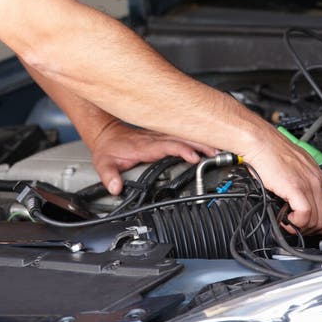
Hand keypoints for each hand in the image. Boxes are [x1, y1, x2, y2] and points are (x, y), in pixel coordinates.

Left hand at [89, 119, 217, 194]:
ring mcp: (158, 136)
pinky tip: (206, 144)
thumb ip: (109, 176)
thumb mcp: (103, 163)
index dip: (181, 149)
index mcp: (144, 146)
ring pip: (182, 135)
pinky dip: (194, 139)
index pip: (167, 145)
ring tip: (217, 149)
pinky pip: (180, 136)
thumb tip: (115, 187)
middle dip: (199, 144)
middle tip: (217, 152)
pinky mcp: (161, 136)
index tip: (194, 156)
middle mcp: (154, 138)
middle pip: (180, 138)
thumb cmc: (109, 148)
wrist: (106, 133)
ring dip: (200, 141)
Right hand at [243, 130, 321, 233]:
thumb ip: (300, 183)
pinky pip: (304, 215)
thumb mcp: (293, 166)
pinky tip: (285, 218)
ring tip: (287, 221)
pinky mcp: (295, 188)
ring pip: (316, 220)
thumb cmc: (270, 151)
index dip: (320, 223)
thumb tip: (296, 200)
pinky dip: (295, 223)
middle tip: (296, 226)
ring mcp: (308, 184)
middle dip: (310, 228)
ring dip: (301, 227)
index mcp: (317, 175)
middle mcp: (316, 180)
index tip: (308, 225)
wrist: (259, 141)